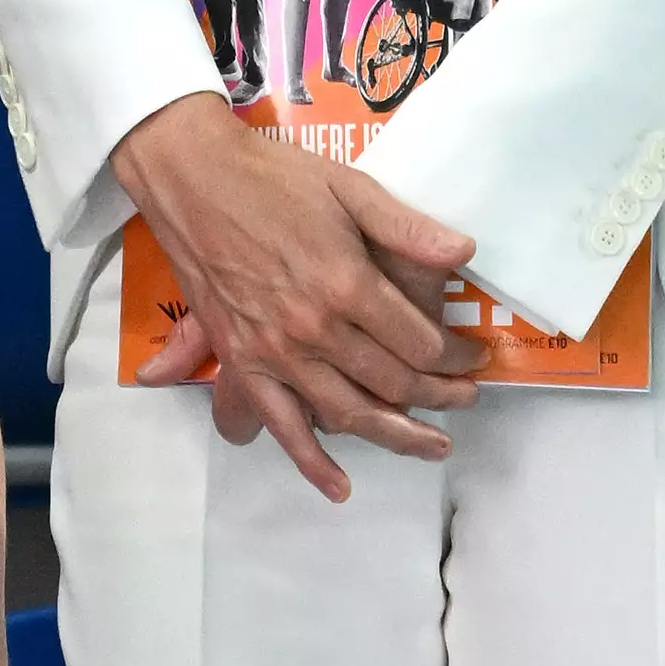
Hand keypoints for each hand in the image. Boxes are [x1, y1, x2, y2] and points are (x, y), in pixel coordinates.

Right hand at [112, 92, 475, 504]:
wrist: (191, 179)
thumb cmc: (273, 178)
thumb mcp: (349, 187)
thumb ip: (406, 226)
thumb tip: (464, 253)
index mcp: (348, 285)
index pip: (421, 343)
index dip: (457, 357)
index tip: (473, 357)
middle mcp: (316, 329)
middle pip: (394, 383)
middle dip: (439, 396)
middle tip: (466, 398)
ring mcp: (276, 353)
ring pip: (348, 413)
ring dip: (396, 436)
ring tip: (433, 446)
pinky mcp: (242, 363)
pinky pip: (279, 424)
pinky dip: (308, 461)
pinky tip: (338, 487)